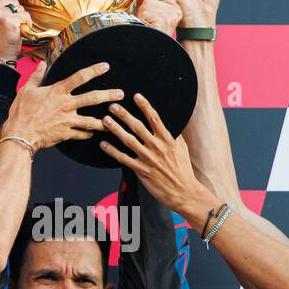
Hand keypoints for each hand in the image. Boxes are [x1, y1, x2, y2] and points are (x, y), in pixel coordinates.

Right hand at [0, 0, 30, 64]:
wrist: (0, 56)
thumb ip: (2, 2)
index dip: (7, 3)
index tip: (3, 16)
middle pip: (12, 0)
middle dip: (14, 12)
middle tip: (7, 25)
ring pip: (19, 7)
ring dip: (20, 18)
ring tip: (12, 28)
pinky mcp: (8, 22)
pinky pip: (25, 16)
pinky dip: (26, 24)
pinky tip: (18, 31)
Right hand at [2, 61, 117, 151]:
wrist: (20, 134)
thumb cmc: (21, 112)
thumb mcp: (27, 90)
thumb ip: (36, 76)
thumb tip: (42, 64)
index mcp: (58, 91)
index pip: (80, 77)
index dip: (94, 70)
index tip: (106, 66)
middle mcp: (66, 105)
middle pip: (93, 98)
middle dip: (109, 95)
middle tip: (121, 94)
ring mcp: (68, 120)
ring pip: (92, 120)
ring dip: (104, 121)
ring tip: (113, 121)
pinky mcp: (67, 134)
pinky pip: (82, 134)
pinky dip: (87, 134)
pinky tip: (92, 134)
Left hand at [98, 94, 203, 212]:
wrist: (184, 192)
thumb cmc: (183, 170)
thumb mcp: (182, 149)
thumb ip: (174, 135)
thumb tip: (170, 121)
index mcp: (168, 140)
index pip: (155, 118)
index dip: (145, 106)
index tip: (136, 96)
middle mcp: (157, 147)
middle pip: (138, 127)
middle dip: (124, 114)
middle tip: (113, 105)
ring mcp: (148, 159)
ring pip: (128, 140)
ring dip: (115, 129)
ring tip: (105, 120)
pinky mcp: (142, 171)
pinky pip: (124, 159)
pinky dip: (112, 151)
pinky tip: (103, 144)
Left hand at [135, 0, 181, 37]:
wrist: (147, 49)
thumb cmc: (147, 32)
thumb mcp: (148, 12)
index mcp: (176, 10)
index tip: (149, 10)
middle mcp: (176, 11)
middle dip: (146, 5)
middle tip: (147, 19)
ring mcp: (170, 14)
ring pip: (149, 1)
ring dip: (143, 12)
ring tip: (146, 24)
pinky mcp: (164, 18)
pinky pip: (146, 8)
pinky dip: (142, 17)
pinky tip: (146, 26)